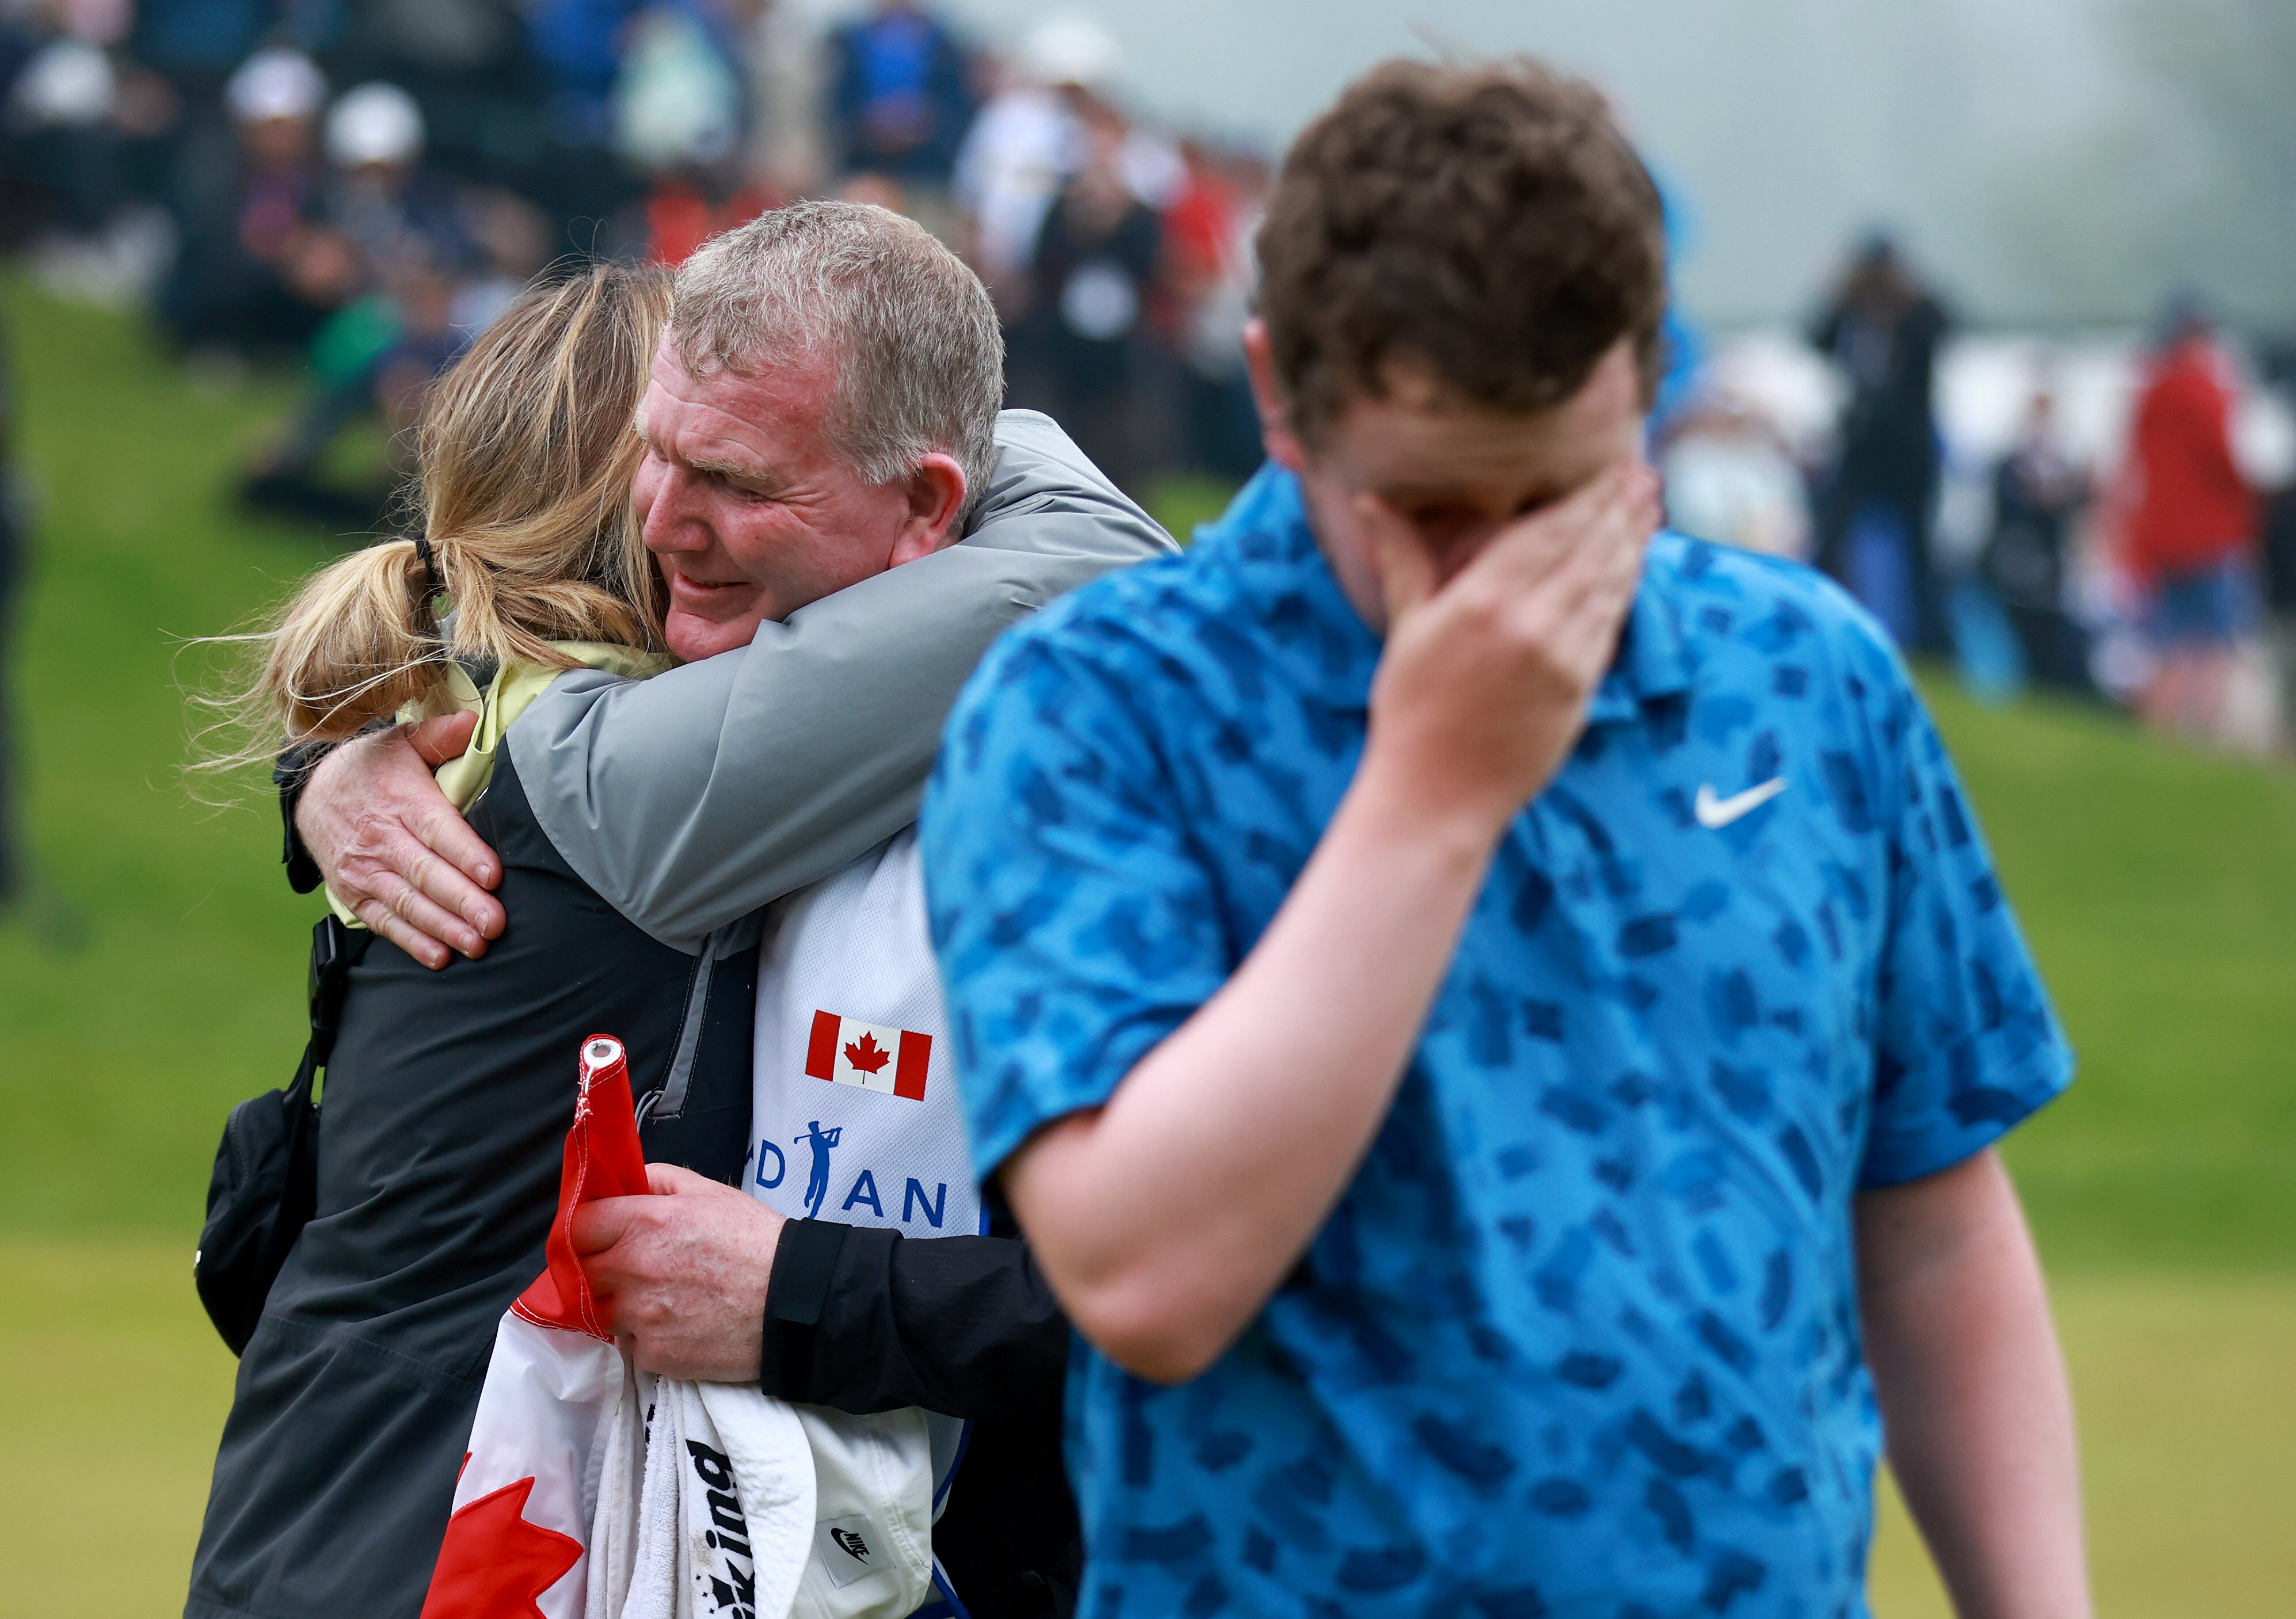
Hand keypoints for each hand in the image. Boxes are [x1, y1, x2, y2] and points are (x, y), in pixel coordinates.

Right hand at [297, 711, 503, 968]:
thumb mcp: (403, 742)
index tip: (493, 875)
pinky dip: (410, 941)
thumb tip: (474, 722)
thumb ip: (440, 735)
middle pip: (425, 872)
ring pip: (406, 902)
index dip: (465, 853)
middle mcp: (380, 837)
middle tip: (494, 923)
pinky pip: (383, 921)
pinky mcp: (353, 892)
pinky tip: (439, 956)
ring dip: (442, 927)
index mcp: (400, 799)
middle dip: (461, 901)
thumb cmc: (375, 766)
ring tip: (475, 945)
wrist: (312, 790)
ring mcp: (364, 869)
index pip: (436, 829)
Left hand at [571, 1164, 787, 1382]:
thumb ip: (657, 1179)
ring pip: (600, 1312)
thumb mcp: (710, 1192)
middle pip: (577, 1273)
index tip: (597, 1233)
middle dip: (595, 1268)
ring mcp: (639, 1317)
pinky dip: (644, 1335)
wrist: (793, 1302)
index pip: (576, 1226)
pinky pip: (629, 1344)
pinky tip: (676, 1323)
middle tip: (625, 1266)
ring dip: (618, 1304)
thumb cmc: (755, 1241)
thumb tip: (624, 1183)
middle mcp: (632, 1270)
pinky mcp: (652, 1354)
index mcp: (643, 1223)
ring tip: (657, 1298)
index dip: (585, 1228)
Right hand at [1357, 461, 1657, 840]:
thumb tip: (1370, 500)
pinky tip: (1635, 564)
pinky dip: (1627, 587)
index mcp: (1482, 599)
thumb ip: (1403, 557)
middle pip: (1590, 546)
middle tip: (1643, 472)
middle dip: (1620, 506)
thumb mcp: (1404, 627)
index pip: (1550, 528)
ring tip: (1650, 506)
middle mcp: (1530, 621)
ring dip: (1634, 540)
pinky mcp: (1582, 688)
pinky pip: (1612, 623)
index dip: (1588, 493)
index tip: (1612, 464)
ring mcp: (1563, 656)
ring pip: (1610, 581)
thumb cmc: (1411, 711)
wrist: (1437, 794)